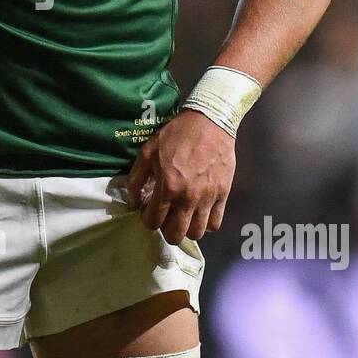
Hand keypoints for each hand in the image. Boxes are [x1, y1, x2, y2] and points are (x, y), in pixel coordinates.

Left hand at [126, 109, 235, 244]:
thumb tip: (134, 202)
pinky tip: (200, 211)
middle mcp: (188, 198)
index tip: (149, 210)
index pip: (153, 222)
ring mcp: (207, 198)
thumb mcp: (148, 151)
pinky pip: (216, 223)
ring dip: (187, 228)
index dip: (148, 219)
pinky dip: (207, 222)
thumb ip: (136, 179)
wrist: (210, 122)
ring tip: (183, 215)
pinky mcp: (223, 195)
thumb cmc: (176, 135)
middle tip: (166, 216)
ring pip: (197, 233)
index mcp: (167, 187)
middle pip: (175, 235)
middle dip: (166, 230)